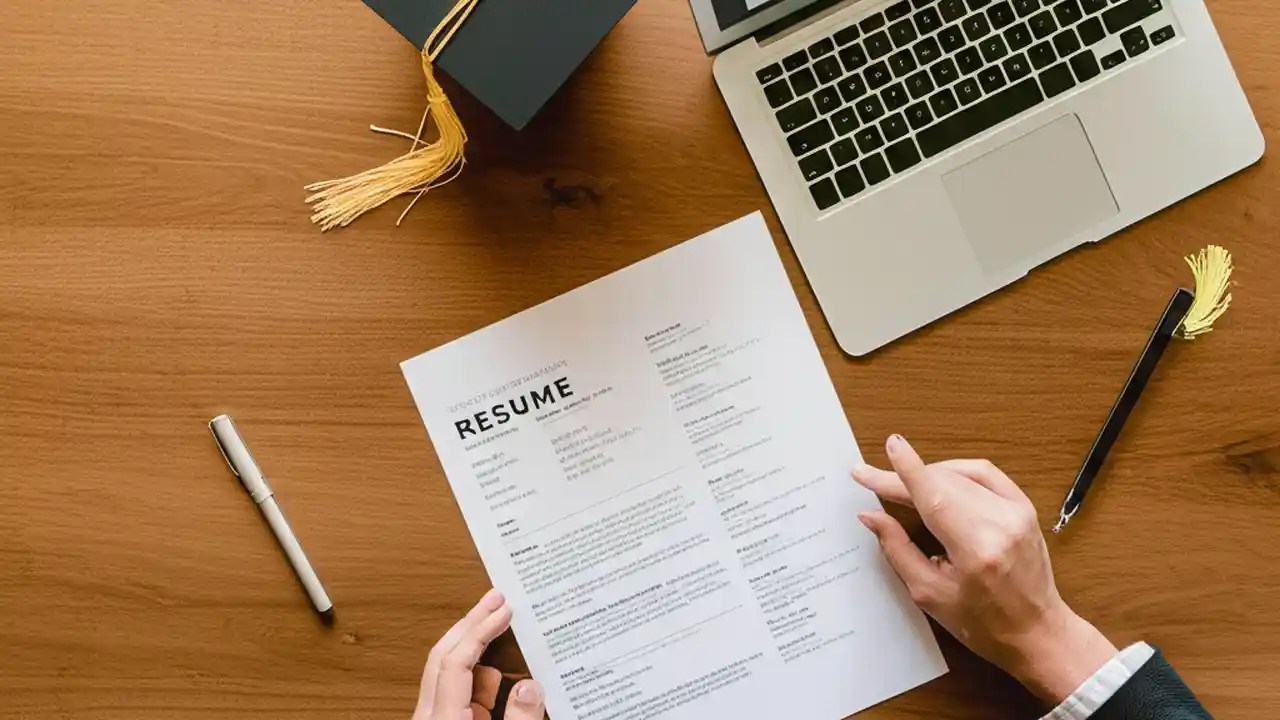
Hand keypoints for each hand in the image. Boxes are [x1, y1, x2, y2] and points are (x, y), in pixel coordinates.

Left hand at [412, 589, 544, 719]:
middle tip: (495, 599)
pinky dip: (476, 679)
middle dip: (472, 623)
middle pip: (444, 655)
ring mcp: (432, 718)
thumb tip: (530, 687)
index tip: (504, 610)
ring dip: (476, 653)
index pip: (456, 662)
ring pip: (447, 671)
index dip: (481, 631)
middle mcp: (430, 715)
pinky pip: (454, 691)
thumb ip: (519, 719)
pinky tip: (498, 678)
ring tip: (504, 628)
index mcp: (444, 719)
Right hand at [852, 435, 1116, 703]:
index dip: (905, 470)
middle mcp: (1000, 524)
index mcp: (976, 550)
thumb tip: (870, 516)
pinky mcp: (1024, 507)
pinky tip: (939, 477)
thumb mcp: (930, 594)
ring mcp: (1017, 512)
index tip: (888, 448)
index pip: (933, 496)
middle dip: (905, 478)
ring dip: (928, 474)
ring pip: (961, 474)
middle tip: (875, 479)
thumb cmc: (985, 623)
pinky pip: (985, 473)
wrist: (1038, 632)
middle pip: (942, 483)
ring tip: (903, 484)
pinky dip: (957, 471)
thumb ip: (897, 549)